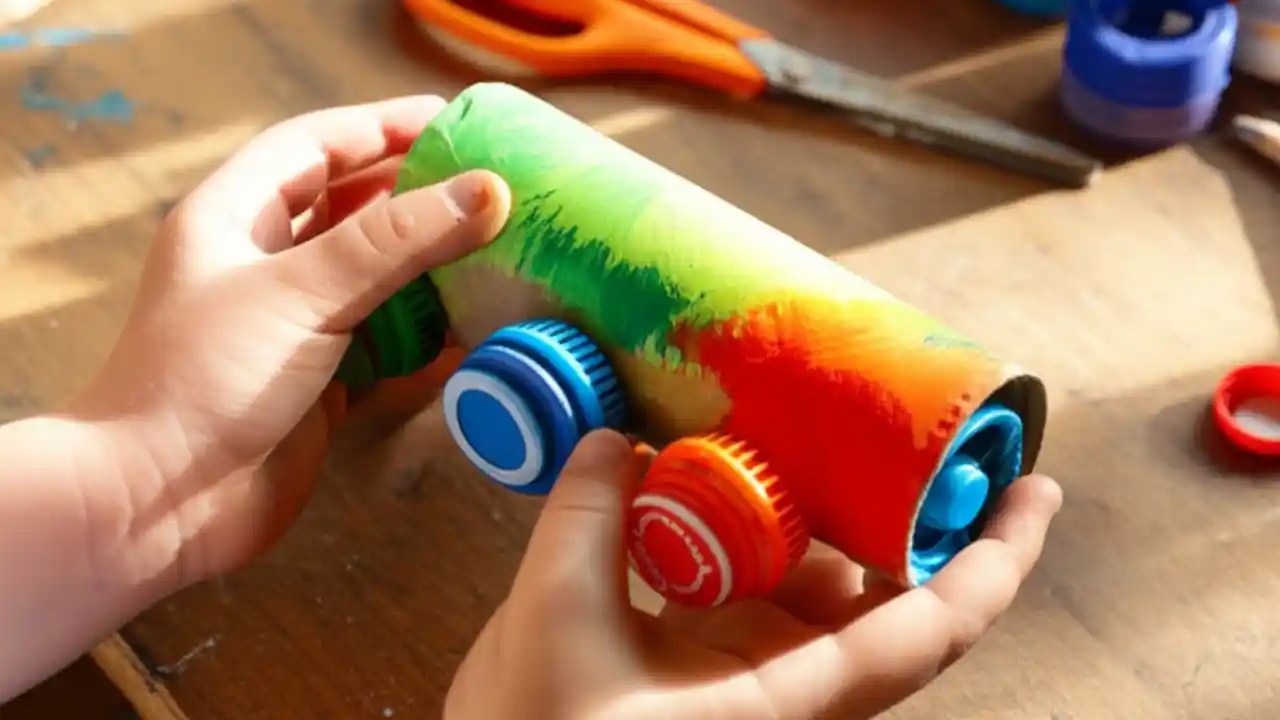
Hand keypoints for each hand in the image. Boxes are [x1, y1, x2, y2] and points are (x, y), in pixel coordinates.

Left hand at [73, 96, 510, 593]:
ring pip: (375, 277)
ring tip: (497, 251)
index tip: (456, 122)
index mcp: (234, 216)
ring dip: (431, 266)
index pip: (316, 145)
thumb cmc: (205, 379)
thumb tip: (487, 192)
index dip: (384, 127)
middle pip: (352, 208)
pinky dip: (429, 336)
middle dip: (419, 194)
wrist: (157, 505)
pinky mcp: (320, 381)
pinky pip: (386, 343)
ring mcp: (293, 325)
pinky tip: (474, 330)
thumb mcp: (300, 291)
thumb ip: (395, 242)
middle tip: (493, 186)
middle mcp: (263, 263)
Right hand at [445, 430, 1061, 719]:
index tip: (1036, 492)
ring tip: (788, 425)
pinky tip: (706, 472)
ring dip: (806, 506)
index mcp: (790, 700)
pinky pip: (750, 583)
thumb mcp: (554, 629)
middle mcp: (791, 689)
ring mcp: (749, 677)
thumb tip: (616, 439)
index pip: (930, 629)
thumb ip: (585, 523)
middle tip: (880, 419)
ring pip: (809, 580)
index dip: (995, 560)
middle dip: (886, 504)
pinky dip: (743, 525)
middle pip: (875, 589)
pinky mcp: (706, 665)